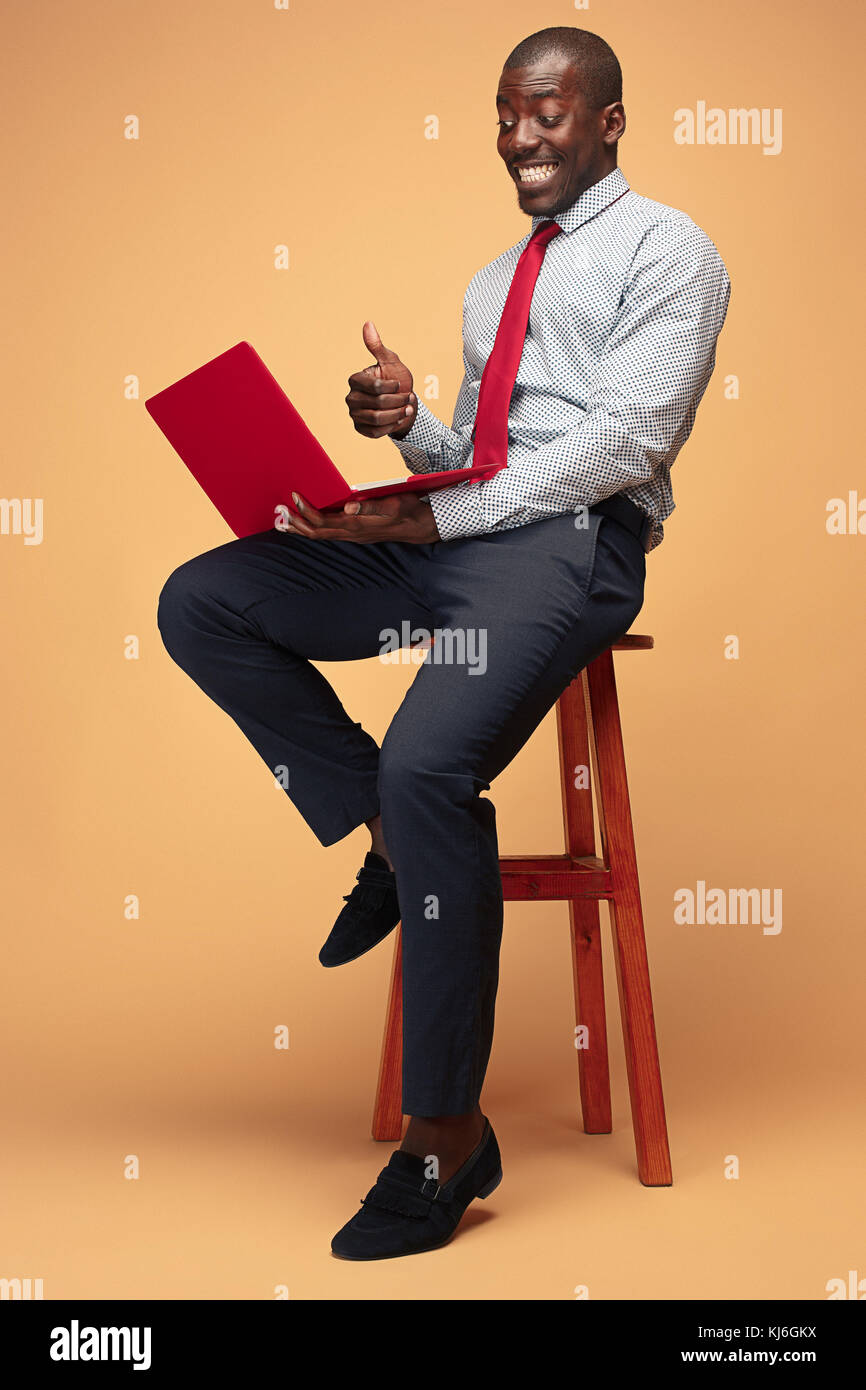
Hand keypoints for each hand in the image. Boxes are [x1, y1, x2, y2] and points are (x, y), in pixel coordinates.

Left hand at [284, 490, 439, 544]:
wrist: (420, 525)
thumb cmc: (406, 511)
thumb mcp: (391, 504)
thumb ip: (369, 506)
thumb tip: (348, 505)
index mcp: (356, 526)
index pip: (323, 522)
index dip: (306, 511)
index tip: (294, 496)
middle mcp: (351, 534)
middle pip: (315, 533)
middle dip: (295, 524)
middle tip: (278, 512)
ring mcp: (353, 535)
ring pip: (320, 536)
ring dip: (301, 529)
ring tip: (284, 522)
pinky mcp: (356, 532)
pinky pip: (328, 533)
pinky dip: (313, 529)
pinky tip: (307, 523)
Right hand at [346, 321, 416, 439]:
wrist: (402, 403)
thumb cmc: (396, 379)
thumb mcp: (390, 361)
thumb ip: (378, 346)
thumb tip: (368, 323)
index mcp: (356, 380)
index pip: (374, 386)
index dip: (392, 387)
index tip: (399, 384)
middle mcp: (351, 397)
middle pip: (377, 404)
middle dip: (398, 402)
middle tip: (407, 398)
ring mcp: (354, 414)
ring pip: (377, 419)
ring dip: (397, 414)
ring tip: (407, 409)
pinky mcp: (360, 428)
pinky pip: (375, 432)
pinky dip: (391, 426)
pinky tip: (398, 419)